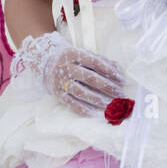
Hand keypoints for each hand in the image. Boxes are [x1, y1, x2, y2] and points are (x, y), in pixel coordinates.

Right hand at [11, 30, 126, 115]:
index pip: (95, 62)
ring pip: (81, 92)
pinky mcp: (58, 94)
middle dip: (107, 86)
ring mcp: (61, 82)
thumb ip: (100, 60)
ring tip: (110, 104)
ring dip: (98, 99)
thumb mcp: (82, 54)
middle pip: (90, 78)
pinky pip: (72, 103)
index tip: (122, 79)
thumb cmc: (70, 59)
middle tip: (120, 93)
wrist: (45, 63)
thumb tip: (117, 68)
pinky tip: (94, 113)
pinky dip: (83, 109)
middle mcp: (67, 67)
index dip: (110, 71)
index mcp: (74, 54)